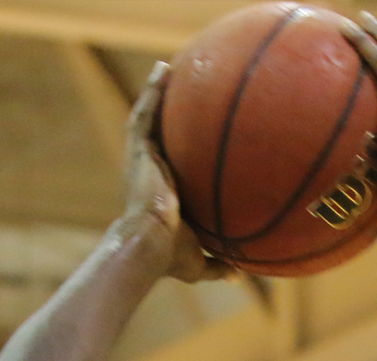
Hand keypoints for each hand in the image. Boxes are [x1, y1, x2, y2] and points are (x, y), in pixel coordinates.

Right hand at [121, 63, 230, 282]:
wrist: (148, 246)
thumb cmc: (169, 257)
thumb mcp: (200, 263)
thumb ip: (219, 266)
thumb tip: (238, 277)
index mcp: (163, 191)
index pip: (173, 163)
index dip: (181, 147)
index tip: (197, 133)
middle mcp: (150, 170)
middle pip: (159, 134)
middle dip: (168, 112)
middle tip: (185, 91)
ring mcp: (142, 159)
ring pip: (148, 118)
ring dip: (157, 93)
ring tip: (169, 68)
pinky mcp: (138, 151)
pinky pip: (145, 114)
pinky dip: (153, 92)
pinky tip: (164, 71)